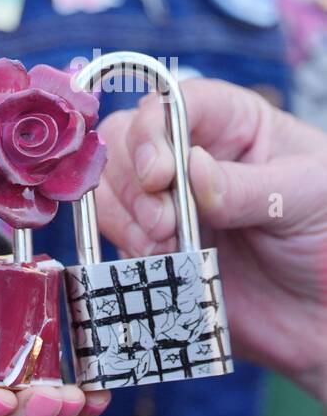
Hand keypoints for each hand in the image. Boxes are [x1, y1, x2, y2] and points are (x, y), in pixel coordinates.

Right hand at [95, 79, 326, 401]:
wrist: (319, 312)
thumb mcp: (306, 198)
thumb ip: (246, 186)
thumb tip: (190, 168)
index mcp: (236, 125)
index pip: (178, 102)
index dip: (155, 130)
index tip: (159, 174)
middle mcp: (192, 153)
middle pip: (126, 138)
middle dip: (134, 181)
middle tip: (162, 222)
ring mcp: (167, 198)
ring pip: (110, 184)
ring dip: (125, 215)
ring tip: (164, 245)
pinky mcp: (151, 239)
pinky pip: (113, 230)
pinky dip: (126, 244)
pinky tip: (160, 259)